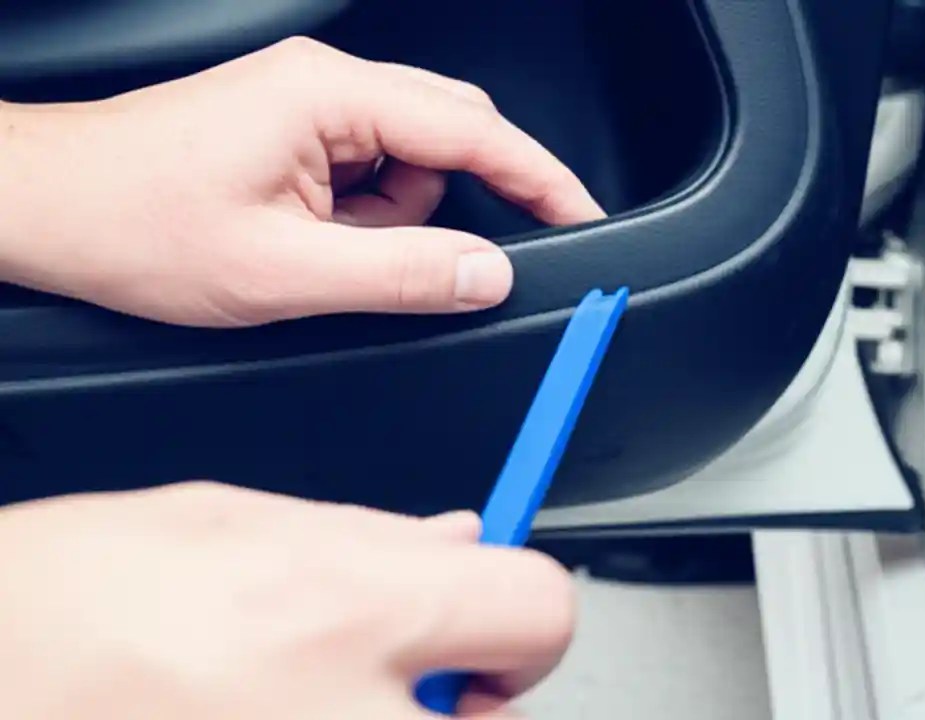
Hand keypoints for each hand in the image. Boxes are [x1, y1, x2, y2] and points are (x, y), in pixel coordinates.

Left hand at [0, 37, 603, 326]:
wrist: (43, 208)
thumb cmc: (131, 223)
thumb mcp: (282, 272)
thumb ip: (401, 273)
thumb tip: (486, 274)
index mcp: (329, 98)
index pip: (474, 133)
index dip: (541, 180)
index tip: (585, 217)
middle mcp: (323, 85)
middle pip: (448, 137)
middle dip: (450, 210)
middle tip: (432, 268)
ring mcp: (305, 103)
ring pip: (409, 162)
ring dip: (394, 221)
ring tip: (323, 257)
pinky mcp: (290, 129)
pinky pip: (367, 171)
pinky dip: (362, 217)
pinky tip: (311, 243)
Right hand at [0, 482, 574, 718]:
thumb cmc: (59, 605)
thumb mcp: (222, 521)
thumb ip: (364, 536)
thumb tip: (455, 540)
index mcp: (348, 607)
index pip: (538, 610)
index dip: (522, 614)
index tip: (498, 627)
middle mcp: (351, 719)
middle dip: (468, 697)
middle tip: (397, 682)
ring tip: (303, 700)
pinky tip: (269, 718)